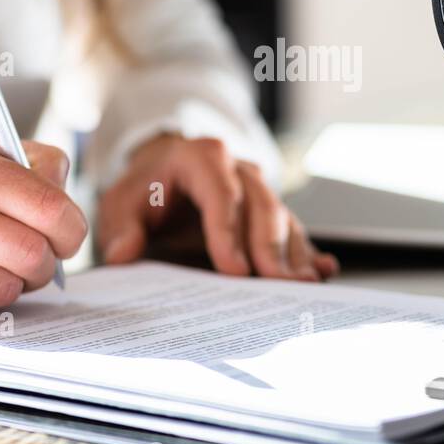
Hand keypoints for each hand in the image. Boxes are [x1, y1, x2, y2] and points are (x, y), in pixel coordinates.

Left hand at [96, 134, 339, 280]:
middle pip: (262, 206)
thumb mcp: (121, 203)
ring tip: (303, 286)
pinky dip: (308, 252)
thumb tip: (123, 254)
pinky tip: (322, 271)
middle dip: (271, 248)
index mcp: (201, 157)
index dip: (229, 233)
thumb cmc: (145, 191)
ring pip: (283, 218)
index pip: (220, 194)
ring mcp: (259, 188)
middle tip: (278, 284)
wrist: (163, 174)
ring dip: (294, 255)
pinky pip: (293, 230)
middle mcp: (239, 168)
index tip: (234, 270)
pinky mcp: (270, 210)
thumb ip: (121, 228)